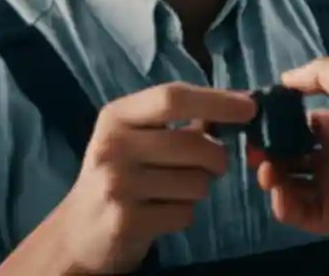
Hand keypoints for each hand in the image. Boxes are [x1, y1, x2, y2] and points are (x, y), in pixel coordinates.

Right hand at [57, 82, 256, 273]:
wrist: (78, 230)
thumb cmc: (119, 173)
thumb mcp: (136, 137)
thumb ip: (179, 120)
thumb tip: (240, 103)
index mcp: (117, 117)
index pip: (173, 98)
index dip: (217, 100)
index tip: (250, 107)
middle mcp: (113, 146)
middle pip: (193, 143)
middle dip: (217, 157)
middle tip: (214, 164)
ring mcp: (117, 185)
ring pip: (196, 182)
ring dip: (199, 188)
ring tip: (175, 190)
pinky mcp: (125, 221)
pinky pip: (185, 214)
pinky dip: (185, 214)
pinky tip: (162, 212)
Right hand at [256, 58, 328, 235]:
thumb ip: (321, 72)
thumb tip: (286, 80)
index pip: (299, 128)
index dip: (277, 126)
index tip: (257, 125)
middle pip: (289, 158)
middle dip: (267, 154)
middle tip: (253, 154)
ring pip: (288, 186)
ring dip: (270, 178)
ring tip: (266, 172)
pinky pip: (298, 213)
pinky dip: (283, 204)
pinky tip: (279, 191)